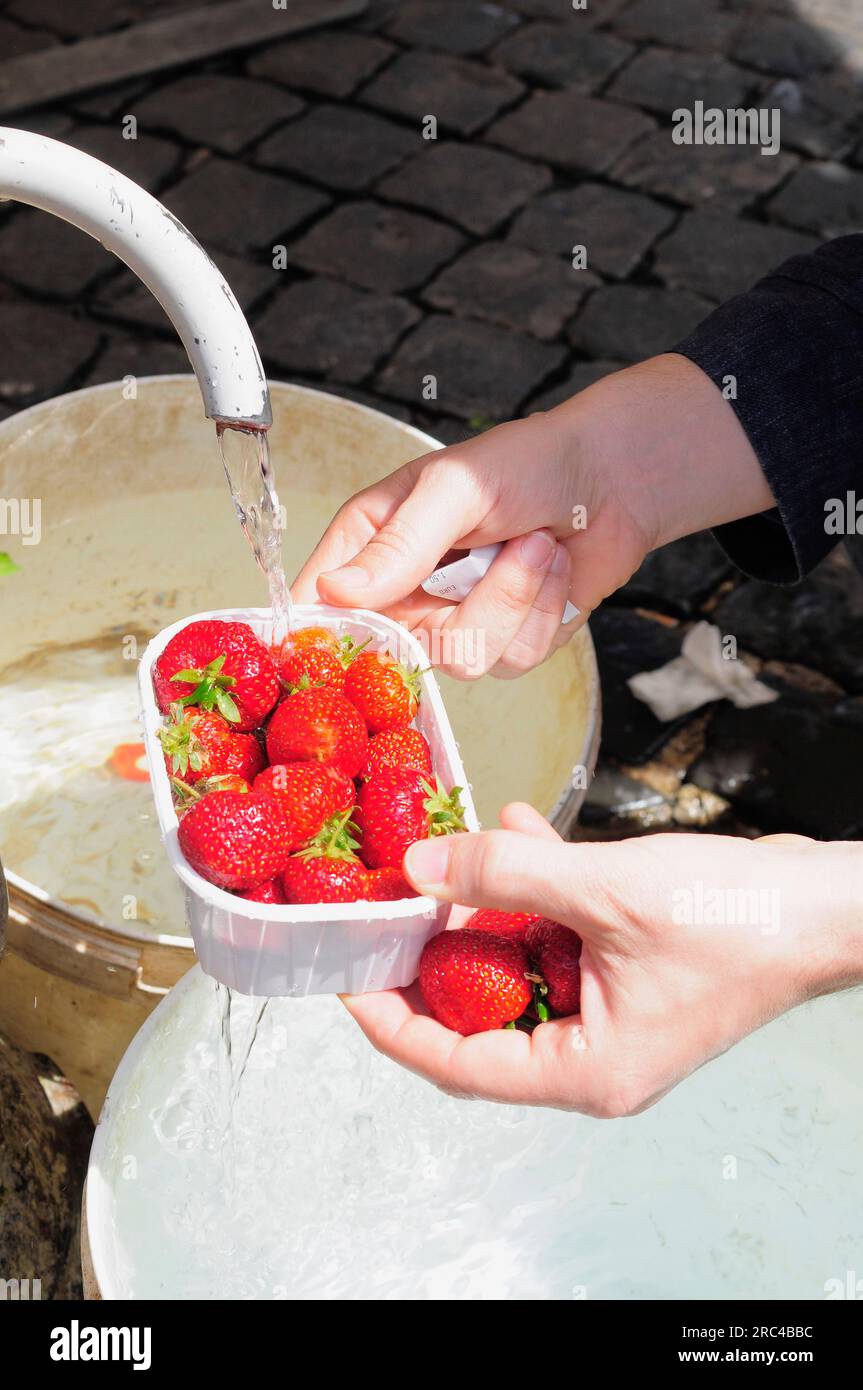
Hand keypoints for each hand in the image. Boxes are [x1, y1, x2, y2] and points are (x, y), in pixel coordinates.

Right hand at [293, 355, 772, 678]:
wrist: (611, 476)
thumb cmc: (526, 462)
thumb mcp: (453, 490)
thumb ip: (399, 544)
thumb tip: (335, 593)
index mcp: (368, 543)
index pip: (318, 607)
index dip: (324, 638)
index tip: (347, 647)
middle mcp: (404, 592)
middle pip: (401, 651)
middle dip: (468, 603)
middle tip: (500, 543)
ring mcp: (453, 622)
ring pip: (467, 658)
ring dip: (516, 597)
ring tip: (535, 543)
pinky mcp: (506, 643)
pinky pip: (515, 658)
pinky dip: (545, 611)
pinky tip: (553, 568)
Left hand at [342, 805, 862, 1114]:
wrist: (828, 901)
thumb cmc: (737, 916)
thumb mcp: (603, 892)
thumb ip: (505, 878)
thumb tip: (421, 868)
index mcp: (587, 1069)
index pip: (459, 1066)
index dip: (394, 1024)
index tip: (347, 982)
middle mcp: (593, 1051)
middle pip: (481, 1014)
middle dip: (435, 954)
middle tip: (386, 908)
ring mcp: (611, 1009)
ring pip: (518, 962)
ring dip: (487, 906)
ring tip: (451, 853)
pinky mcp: (627, 966)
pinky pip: (559, 932)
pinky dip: (536, 886)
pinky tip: (519, 829)